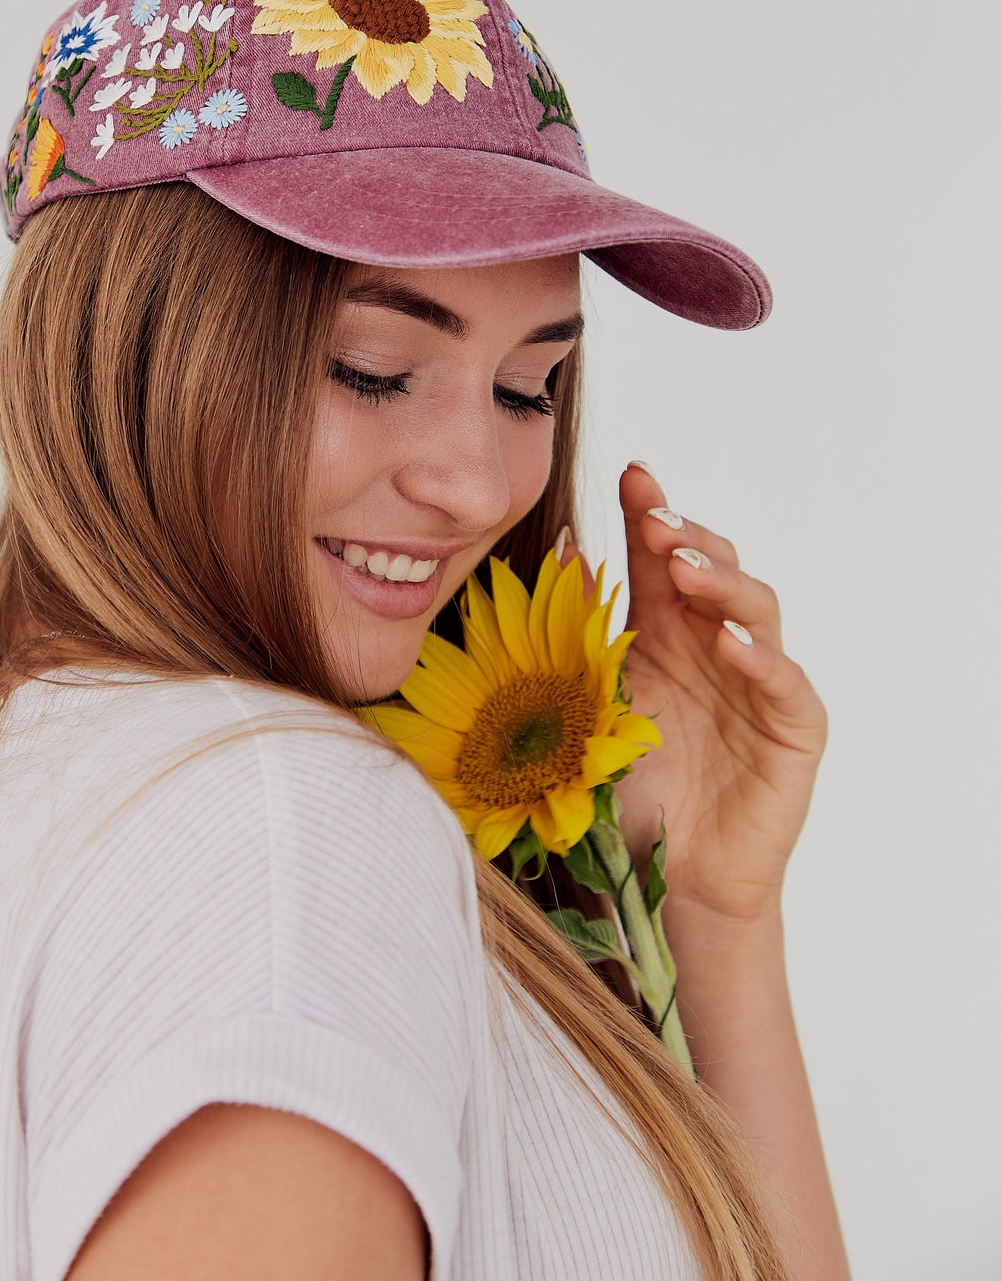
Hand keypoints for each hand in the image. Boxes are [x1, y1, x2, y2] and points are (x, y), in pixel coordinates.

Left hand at [569, 463, 827, 924]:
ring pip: (755, 607)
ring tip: (685, 567)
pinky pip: (784, 681)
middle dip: (687, 536)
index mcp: (664, 631)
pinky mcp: (794, 727)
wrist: (669, 881)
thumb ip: (582, 633)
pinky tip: (729, 641)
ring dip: (721, 582)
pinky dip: (759, 657)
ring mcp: (759, 681)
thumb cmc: (628, 791)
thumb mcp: (592, 703)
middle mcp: (715, 644)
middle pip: (714, 568)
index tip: (633, 474)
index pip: (662, 558)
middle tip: (655, 519)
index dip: (652, 513)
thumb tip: (561, 547)